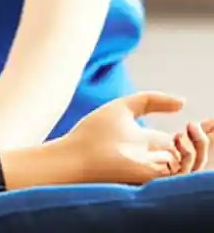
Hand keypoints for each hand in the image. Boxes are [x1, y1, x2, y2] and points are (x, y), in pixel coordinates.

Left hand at [54, 91, 211, 184]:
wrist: (78, 153)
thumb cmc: (95, 132)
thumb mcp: (126, 107)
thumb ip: (153, 100)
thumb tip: (184, 103)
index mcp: (152, 143)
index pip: (184, 140)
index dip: (202, 131)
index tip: (213, 119)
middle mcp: (159, 158)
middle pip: (194, 153)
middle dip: (207, 139)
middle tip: (207, 123)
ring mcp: (159, 169)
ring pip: (195, 164)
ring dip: (200, 146)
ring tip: (188, 127)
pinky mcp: (157, 177)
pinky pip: (185, 171)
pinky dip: (190, 154)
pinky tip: (179, 138)